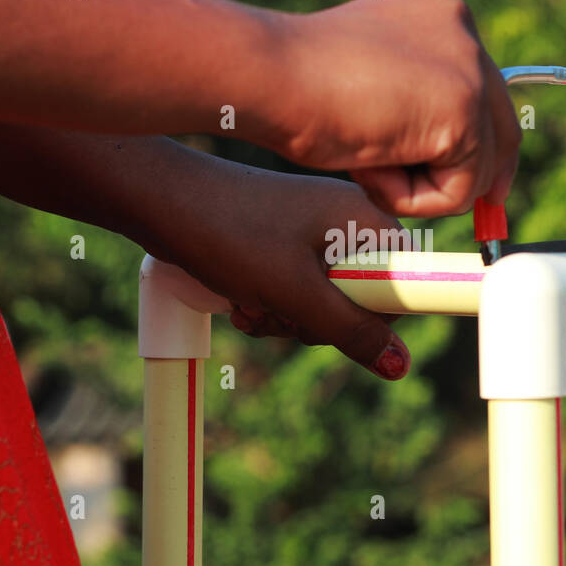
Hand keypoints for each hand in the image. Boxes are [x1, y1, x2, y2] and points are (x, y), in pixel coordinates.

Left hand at [144, 150, 411, 379]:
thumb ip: (350, 331)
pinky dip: (272, 305)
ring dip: (288, 318)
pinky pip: (296, 292)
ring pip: (324, 303)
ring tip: (251, 303)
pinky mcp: (285, 244)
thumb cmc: (228, 233)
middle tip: (282, 310)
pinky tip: (242, 301)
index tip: (331, 319)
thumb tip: (400, 366)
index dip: (375, 316)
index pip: (405, 284)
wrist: (160, 199)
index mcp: (363, 220)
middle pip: (363, 301)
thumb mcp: (294, 292)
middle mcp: (346, 222)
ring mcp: (314, 232)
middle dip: (319, 322)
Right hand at [269, 0, 519, 218]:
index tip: (481, 184)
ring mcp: (469, 68)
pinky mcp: (464, 111)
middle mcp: (461, 29)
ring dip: (419, 188)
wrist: (268, 74)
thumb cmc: (291, 83)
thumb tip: (434, 146)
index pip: (483, 88)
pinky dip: (413, 200)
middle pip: (502, 125)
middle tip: (486, 212)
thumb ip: (404, 97)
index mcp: (436, 15)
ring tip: (362, 162)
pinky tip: (368, 166)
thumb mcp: (364, 79)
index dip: (481, 144)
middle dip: (487, 177)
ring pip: (476, 167)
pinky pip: (459, 191)